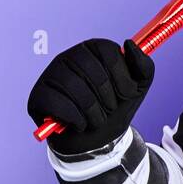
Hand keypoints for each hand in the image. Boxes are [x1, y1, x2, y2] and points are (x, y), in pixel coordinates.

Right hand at [27, 38, 154, 155]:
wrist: (95, 140)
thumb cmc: (114, 109)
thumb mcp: (137, 89)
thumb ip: (144, 66)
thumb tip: (129, 44)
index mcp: (92, 48)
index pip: (109, 51)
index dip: (122, 78)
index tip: (126, 94)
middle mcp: (69, 56)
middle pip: (93, 71)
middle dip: (109, 98)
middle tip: (110, 109)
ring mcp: (51, 74)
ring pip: (75, 88)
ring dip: (94, 113)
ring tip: (96, 120)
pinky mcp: (38, 94)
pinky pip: (58, 104)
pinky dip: (75, 119)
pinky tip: (79, 124)